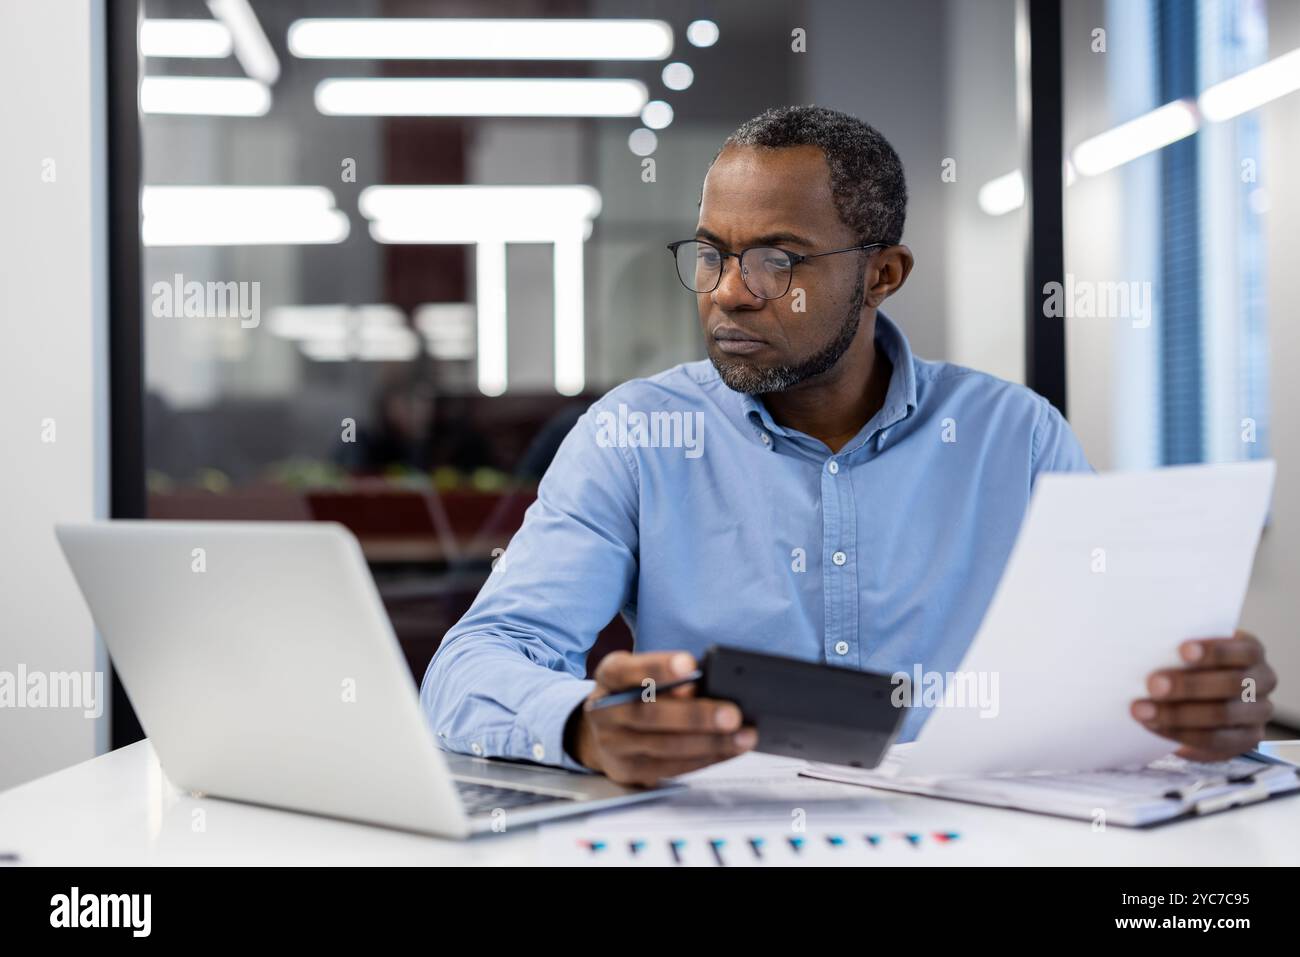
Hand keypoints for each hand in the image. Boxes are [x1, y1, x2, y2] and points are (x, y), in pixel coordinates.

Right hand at [565, 650, 756, 785]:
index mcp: (610, 675)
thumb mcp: (640, 674)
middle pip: (651, 715)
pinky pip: (673, 767)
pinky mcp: (630, 771)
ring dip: (710, 743)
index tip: (690, 665)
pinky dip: (706, 758)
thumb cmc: (634, 693)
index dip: (659, 668)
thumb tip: (713, 688)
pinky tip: (729, 750)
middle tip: (732, 714)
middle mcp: (605, 711)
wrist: (600, 731)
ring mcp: (614, 745)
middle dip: (695, 716)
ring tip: (744, 736)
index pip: (629, 670)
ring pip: (666, 747)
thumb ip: (669, 677)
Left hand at [1132, 630, 1275, 761]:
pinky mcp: (1244, 740)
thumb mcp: (1187, 648)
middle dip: (1189, 685)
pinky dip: (1180, 735)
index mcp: (1252, 652)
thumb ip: (1176, 647)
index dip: (1214, 651)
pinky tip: (1155, 728)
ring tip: (1143, 711)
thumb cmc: (1188, 662)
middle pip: (1231, 684)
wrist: (1197, 694)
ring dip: (1178, 714)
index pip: (1243, 651)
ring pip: (1221, 716)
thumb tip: (1146, 644)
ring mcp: (1256, 713)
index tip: (1181, 651)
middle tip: (1153, 685)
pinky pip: (1213, 742)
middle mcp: (1261, 682)